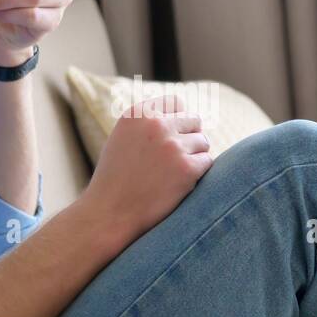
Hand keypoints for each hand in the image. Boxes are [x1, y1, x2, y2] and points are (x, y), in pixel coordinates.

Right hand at [81, 94, 212, 247]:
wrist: (109, 214)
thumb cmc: (115, 179)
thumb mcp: (123, 138)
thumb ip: (147, 123)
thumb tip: (183, 114)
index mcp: (138, 113)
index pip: (176, 103)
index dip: (179, 120)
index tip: (175, 137)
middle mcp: (156, 124)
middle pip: (193, 120)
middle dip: (189, 137)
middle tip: (176, 160)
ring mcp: (172, 146)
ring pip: (203, 141)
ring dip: (194, 156)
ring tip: (173, 174)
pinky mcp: (187, 168)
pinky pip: (207, 161)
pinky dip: (198, 173)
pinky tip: (179, 184)